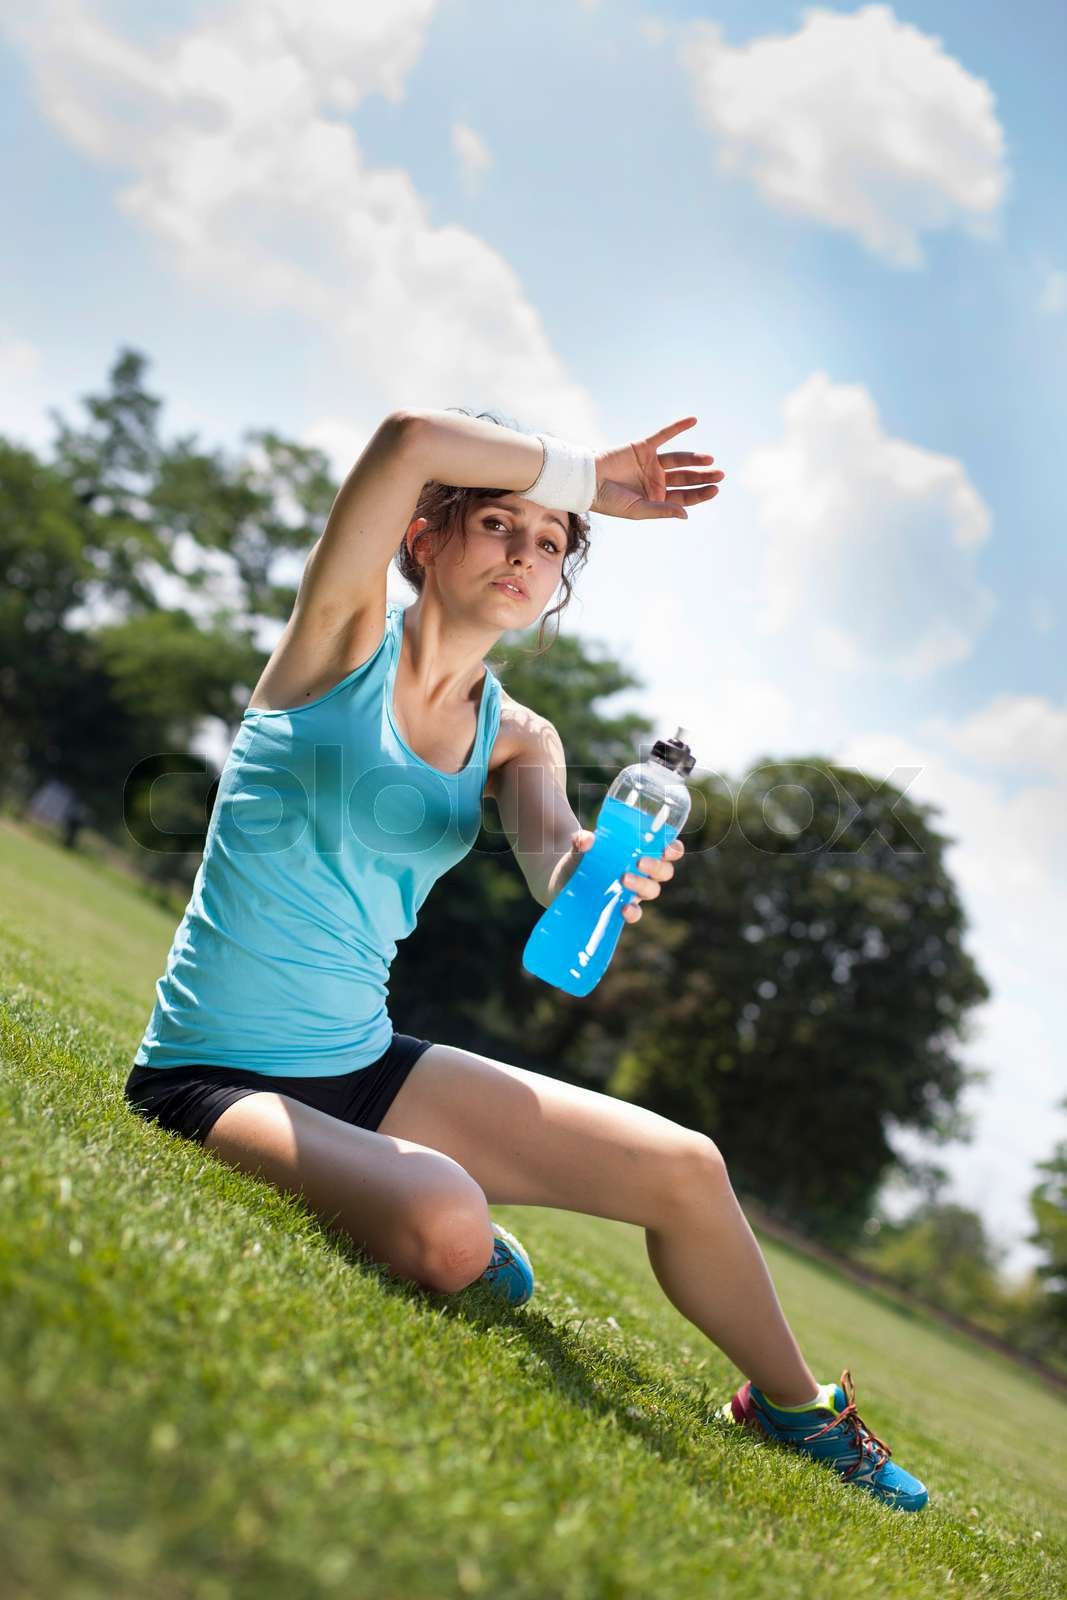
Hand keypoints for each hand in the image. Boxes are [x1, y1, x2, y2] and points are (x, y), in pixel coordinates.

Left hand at [550, 830, 685, 924]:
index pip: (668, 850)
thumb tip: (587, 839)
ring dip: (643, 885)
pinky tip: (624, 909)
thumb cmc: (579, 857)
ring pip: (652, 890)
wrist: (562, 879)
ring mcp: (633, 890)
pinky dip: (633, 912)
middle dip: (657, 867)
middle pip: (664, 872)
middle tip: (640, 862)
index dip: (674, 850)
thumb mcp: (579, 846)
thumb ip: (581, 841)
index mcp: (641, 851)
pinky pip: (636, 912)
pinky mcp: (621, 906)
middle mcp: (642, 871)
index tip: (668, 848)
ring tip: (624, 879)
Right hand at [592, 417, 723, 520]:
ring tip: (711, 460)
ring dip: (695, 459)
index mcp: (656, 498)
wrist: (587, 481)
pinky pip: (664, 435)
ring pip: (679, 459)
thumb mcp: (637, 509)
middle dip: (703, 477)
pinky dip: (678, 427)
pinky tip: (694, 420)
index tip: (715, 490)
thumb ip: (662, 510)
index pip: (684, 496)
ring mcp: (650, 463)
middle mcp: (656, 480)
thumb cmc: (609, 501)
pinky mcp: (643, 446)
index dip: (700, 494)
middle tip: (720, 475)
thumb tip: (686, 514)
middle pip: (685, 478)